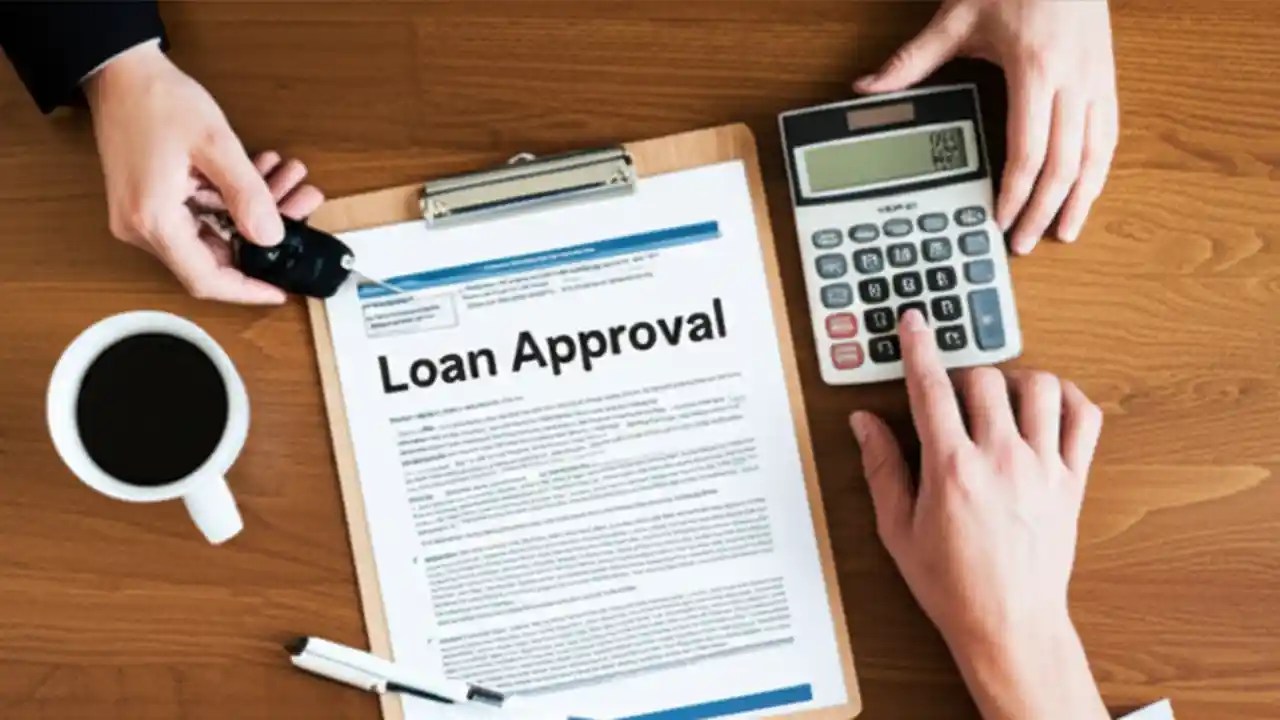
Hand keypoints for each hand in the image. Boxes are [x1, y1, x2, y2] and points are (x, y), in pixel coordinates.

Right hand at [83, 43, 323, 302]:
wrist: (118, 72)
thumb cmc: (156, 99)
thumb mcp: (216, 144)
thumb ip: (248, 195)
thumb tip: (271, 236)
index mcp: (153, 219)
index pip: (206, 279)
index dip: (247, 290)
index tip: (278, 290)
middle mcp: (141, 227)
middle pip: (213, 256)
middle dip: (261, 237)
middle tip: (300, 209)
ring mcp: (142, 216)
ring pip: (212, 234)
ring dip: (252, 213)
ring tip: (289, 182)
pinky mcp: (149, 203)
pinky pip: (198, 217)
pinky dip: (231, 202)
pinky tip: (261, 176)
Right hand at [849, 310, 1106, 719]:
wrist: (1009, 624)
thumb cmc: (951, 584)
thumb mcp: (897, 529)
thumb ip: (882, 468)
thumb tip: (864, 422)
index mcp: (951, 470)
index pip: (930, 388)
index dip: (918, 347)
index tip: (914, 323)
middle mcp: (1000, 460)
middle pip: (985, 378)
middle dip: (963, 374)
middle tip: (953, 394)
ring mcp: (1043, 468)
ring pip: (1039, 386)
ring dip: (1015, 379)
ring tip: (999, 399)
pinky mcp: (1072, 481)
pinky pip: (1084, 418)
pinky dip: (1068, 399)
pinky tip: (1045, 407)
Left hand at [855, 0, 1118, 253]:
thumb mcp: (958, 15)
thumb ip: (912, 60)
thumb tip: (868, 88)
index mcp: (1035, 67)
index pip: (1027, 150)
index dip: (1014, 193)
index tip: (999, 222)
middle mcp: (1074, 77)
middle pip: (1065, 163)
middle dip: (1044, 209)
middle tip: (1024, 242)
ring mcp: (1098, 77)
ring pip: (1097, 153)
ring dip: (1081, 198)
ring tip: (1064, 231)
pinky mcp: (1109, 74)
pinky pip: (1110, 132)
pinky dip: (1100, 168)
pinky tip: (1088, 190)